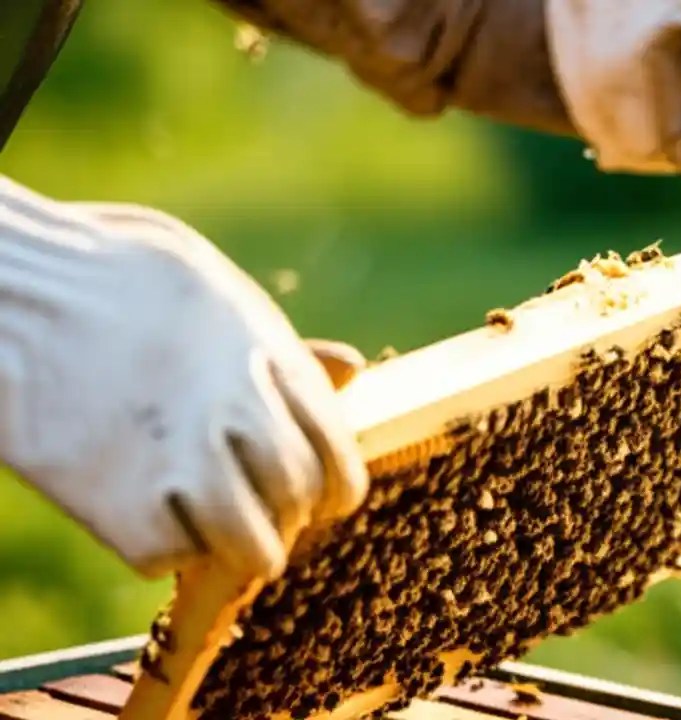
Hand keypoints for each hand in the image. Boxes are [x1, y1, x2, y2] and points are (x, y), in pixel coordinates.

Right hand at [0, 177, 368, 579]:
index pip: (337, 458)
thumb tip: (352, 367)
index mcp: (269, 359)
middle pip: (295, 502)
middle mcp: (241, 412)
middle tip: (251, 512)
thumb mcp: (213, 292)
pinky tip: (133, 505)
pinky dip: (156, 544)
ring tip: (200, 522)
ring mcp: (185, 462)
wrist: (8, 290)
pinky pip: (167, 557)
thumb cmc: (108, 276)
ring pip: (249, 547)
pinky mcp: (123, 506)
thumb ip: (283, 345)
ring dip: (230, 546)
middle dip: (281, 517)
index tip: (313, 499)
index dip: (330, 489)